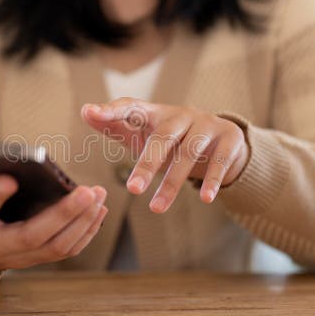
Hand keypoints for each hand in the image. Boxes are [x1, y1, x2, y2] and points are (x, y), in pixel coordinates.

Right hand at [0, 173, 107, 273]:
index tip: (10, 178)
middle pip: (32, 235)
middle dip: (62, 214)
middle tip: (86, 191)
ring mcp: (18, 257)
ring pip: (56, 247)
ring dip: (82, 222)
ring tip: (99, 195)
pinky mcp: (36, 258)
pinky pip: (66, 250)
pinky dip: (86, 232)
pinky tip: (99, 210)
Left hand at [81, 98, 248, 212]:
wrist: (223, 140)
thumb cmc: (172, 139)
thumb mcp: (144, 132)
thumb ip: (115, 125)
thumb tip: (85, 112)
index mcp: (155, 113)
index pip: (130, 106)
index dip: (110, 110)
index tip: (89, 112)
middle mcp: (181, 115)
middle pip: (162, 137)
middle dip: (147, 164)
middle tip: (132, 190)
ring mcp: (206, 125)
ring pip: (189, 153)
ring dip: (173, 183)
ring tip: (156, 209)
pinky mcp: (229, 138)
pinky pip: (219, 160)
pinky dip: (212, 180)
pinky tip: (205, 199)